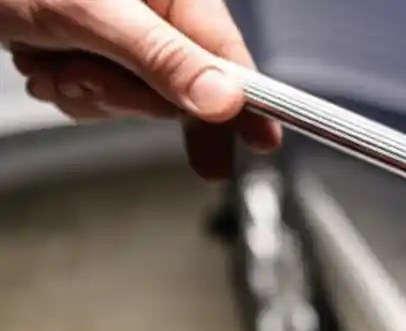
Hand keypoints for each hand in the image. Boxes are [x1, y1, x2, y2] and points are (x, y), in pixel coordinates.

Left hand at [1, 0, 281, 178]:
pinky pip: (99, 98)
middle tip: (86, 78)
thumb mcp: (95, 14)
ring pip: (132, 101)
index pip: (230, 59)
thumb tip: (224, 100)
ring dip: (85, 91)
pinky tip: (44, 60)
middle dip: (126, 96)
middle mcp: (158, 16)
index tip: (262, 142)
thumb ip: (163, 59)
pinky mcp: (95, 53)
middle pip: (179, 92)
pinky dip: (65, 88)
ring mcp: (126, 38)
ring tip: (52, 56)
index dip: (247, 104)